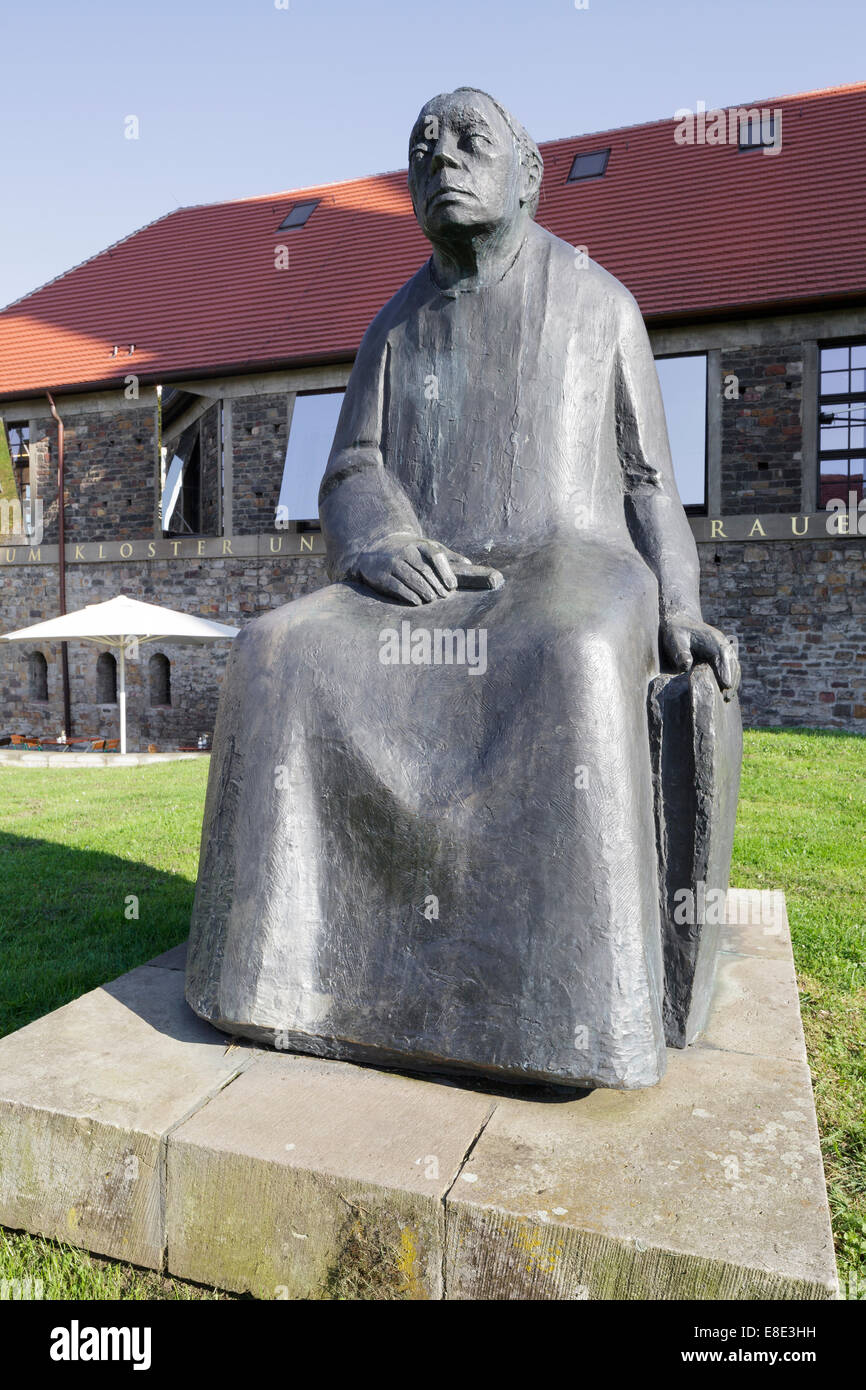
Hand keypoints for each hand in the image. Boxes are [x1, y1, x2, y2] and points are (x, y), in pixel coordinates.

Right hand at [357, 536, 503, 604]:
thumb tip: (468, 564)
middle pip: (424, 569)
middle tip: (444, 597)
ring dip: (423, 590)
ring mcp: (392, 562)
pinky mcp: (381, 574)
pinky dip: (408, 595)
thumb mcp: (427, 547)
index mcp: (420, 544)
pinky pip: (396, 586)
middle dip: (436, 584)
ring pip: (411, 578)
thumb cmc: (409, 550)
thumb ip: (447, 556)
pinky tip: (417, 602)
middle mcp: (405, 551)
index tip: (452, 586)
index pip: (435, 555)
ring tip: (432, 600)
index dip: (445, 571)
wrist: (377, 549)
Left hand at [660, 615, 740, 699]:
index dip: (725, 673)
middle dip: (731, 681)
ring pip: (734, 667)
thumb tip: (686, 665)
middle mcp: (723, 645)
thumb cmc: (676, 632)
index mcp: (713, 641)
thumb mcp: (674, 640)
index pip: (722, 658)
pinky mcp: (722, 655)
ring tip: (728, 698)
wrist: (680, 621)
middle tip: (726, 698)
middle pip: (732, 665)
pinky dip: (730, 678)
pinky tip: (726, 690)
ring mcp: (725, 649)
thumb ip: (680, 652)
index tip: (726, 687)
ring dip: (733, 681)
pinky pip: (731, 668)